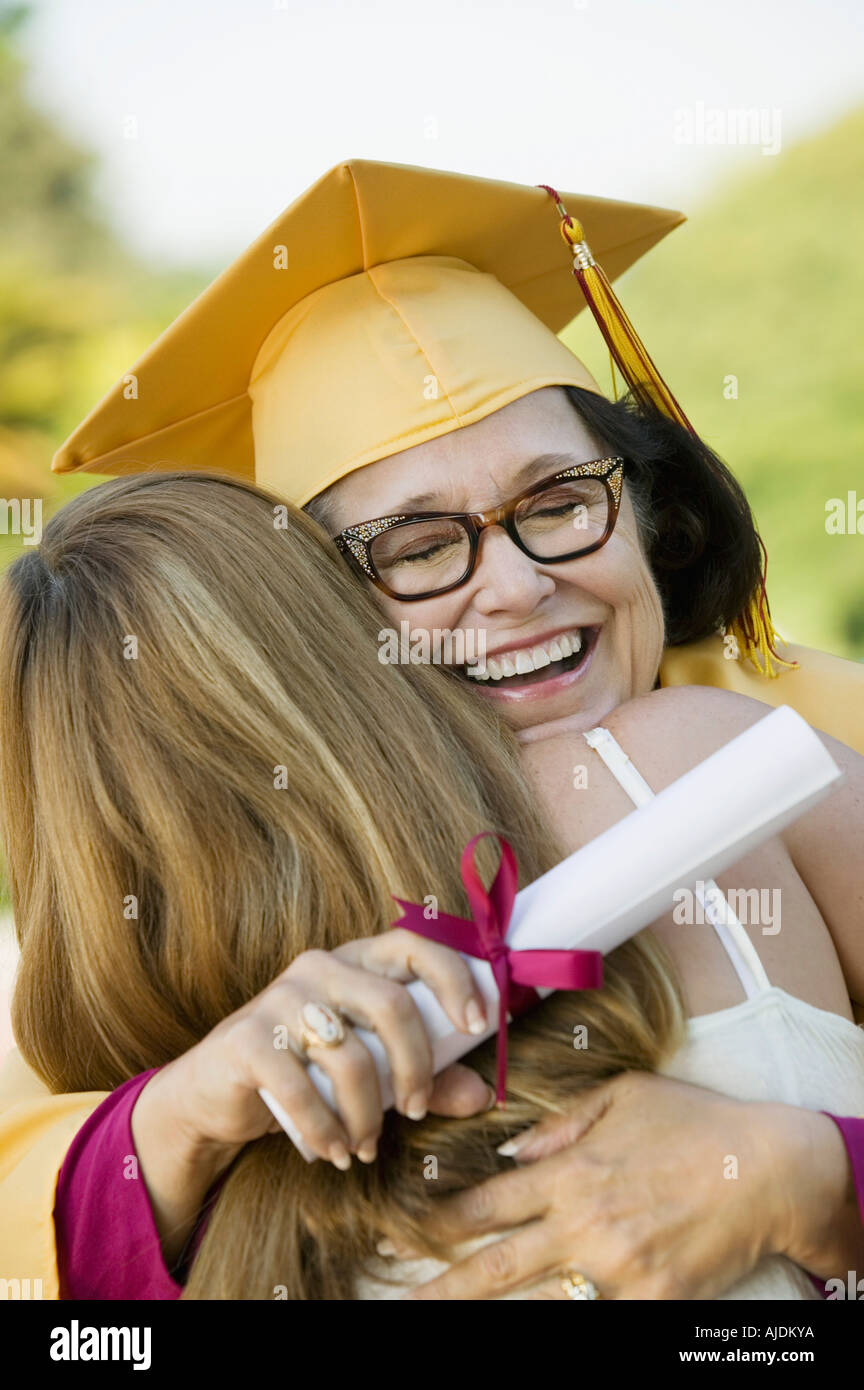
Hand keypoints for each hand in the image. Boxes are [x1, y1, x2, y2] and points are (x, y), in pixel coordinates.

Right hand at [131, 930, 492, 1264]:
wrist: (217, 1091)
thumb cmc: (309, 1071)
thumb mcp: (374, 1070)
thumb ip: (428, 1076)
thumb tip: (482, 1093)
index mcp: (357, 961)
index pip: (414, 944)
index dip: (453, 979)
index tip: (477, 1025)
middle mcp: (321, 967)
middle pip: (392, 1005)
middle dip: (416, 1068)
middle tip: (416, 1110)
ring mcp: (281, 997)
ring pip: (352, 1057)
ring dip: (369, 1115)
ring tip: (366, 1146)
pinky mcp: (247, 1038)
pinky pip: (301, 1089)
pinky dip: (327, 1130)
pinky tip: (336, 1151)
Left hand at [399, 1071, 858, 1299]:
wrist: (770, 1170)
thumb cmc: (695, 1124)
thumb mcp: (623, 1097)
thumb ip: (562, 1124)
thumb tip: (513, 1153)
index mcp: (571, 1171)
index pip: (488, 1204)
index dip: (441, 1224)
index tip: (404, 1235)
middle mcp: (585, 1224)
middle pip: (496, 1267)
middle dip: (442, 1288)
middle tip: (401, 1300)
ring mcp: (618, 1268)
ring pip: (540, 1300)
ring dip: (494, 1311)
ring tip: (451, 1317)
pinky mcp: (651, 1301)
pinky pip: (598, 1316)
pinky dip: (572, 1313)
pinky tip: (549, 1312)